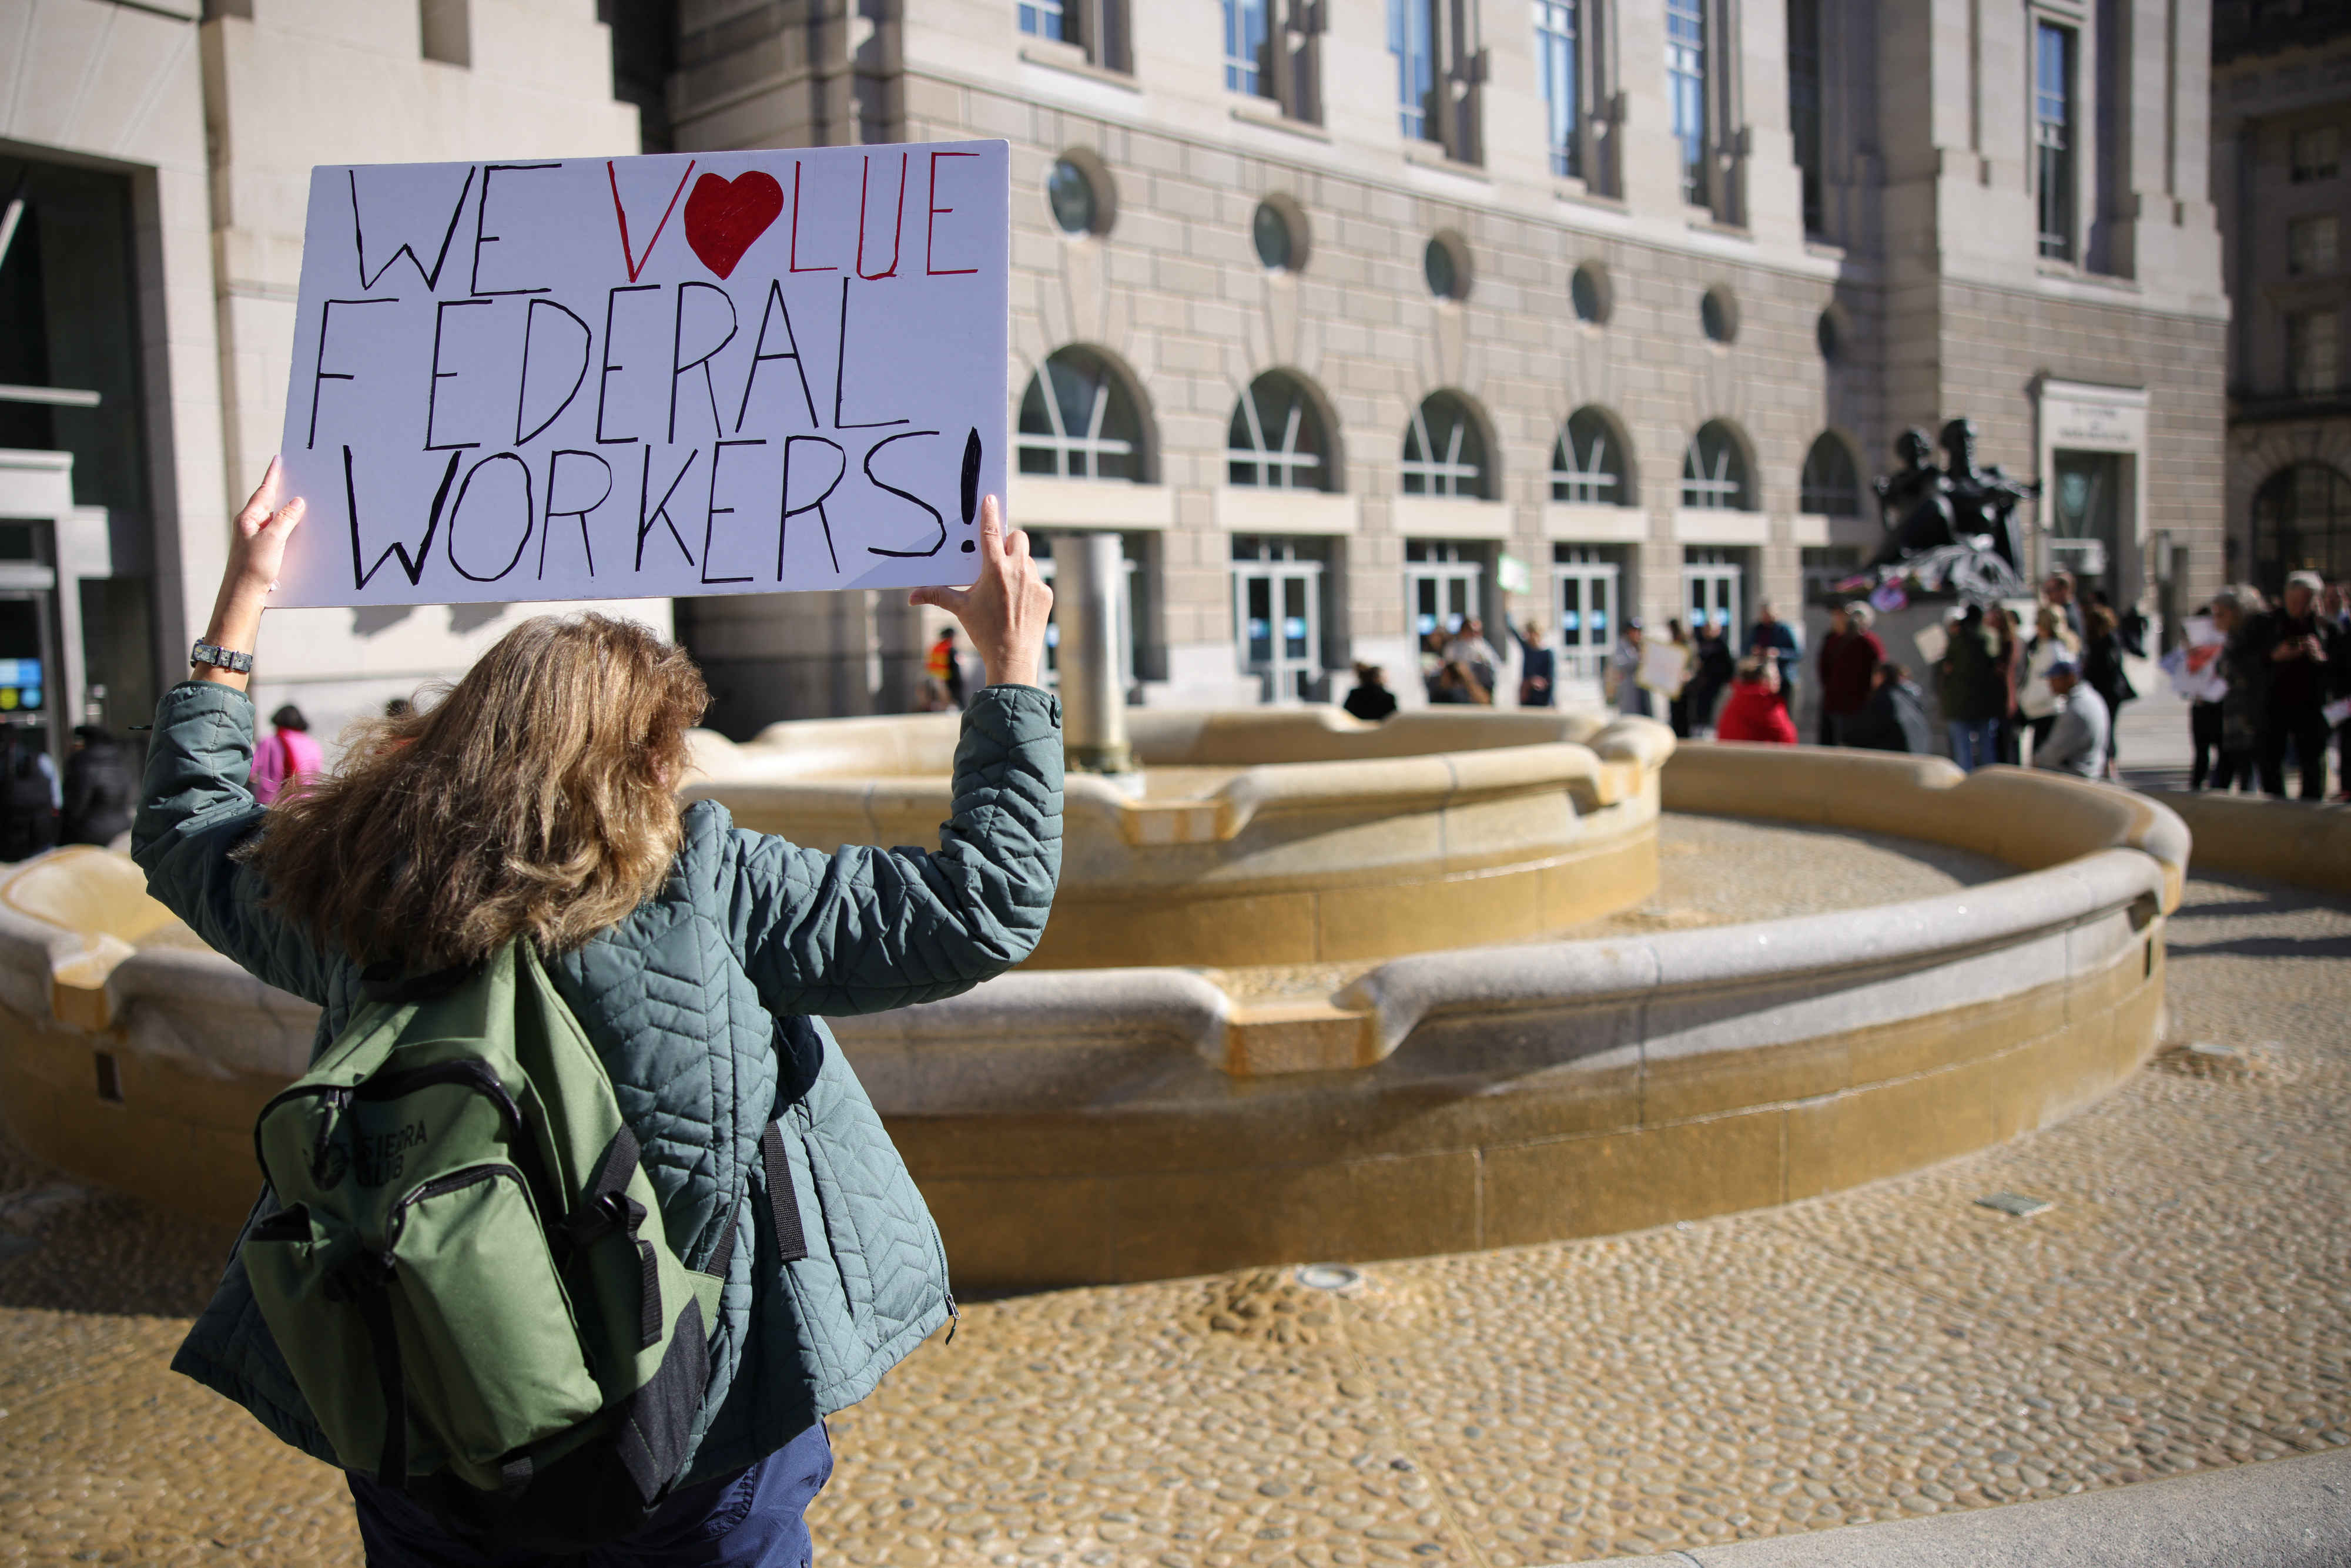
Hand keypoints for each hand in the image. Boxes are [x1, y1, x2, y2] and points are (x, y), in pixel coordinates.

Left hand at [197, 458, 306, 689]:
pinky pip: (276, 533)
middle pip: (268, 503)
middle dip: (280, 490)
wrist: (243, 597)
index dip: (273, 475)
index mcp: (248, 519)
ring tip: (300, 501)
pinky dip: (286, 528)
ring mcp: (254, 539)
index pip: (264, 491)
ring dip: (286, 511)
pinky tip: (296, 531)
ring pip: (273, 519)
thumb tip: (296, 502)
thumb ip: (286, 520)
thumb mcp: (273, 541)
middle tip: (292, 475)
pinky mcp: (260, 552)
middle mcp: (249, 526)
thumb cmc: (253, 569)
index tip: (279, 459)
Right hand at [907, 496, 1051, 688]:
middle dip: (1008, 540)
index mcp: (995, 569)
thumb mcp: (961, 610)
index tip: (990, 498)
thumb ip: (937, 596)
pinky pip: (1036, 578)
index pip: (991, 531)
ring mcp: (1035, 581)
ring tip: (1005, 586)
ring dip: (1017, 564)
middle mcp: (1018, 570)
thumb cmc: (984, 632)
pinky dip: (1027, 583)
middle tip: (997, 556)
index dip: (990, 512)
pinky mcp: (1046, 593)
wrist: (1012, 658)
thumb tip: (912, 597)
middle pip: (1017, 537)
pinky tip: (1017, 601)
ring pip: (1027, 558)